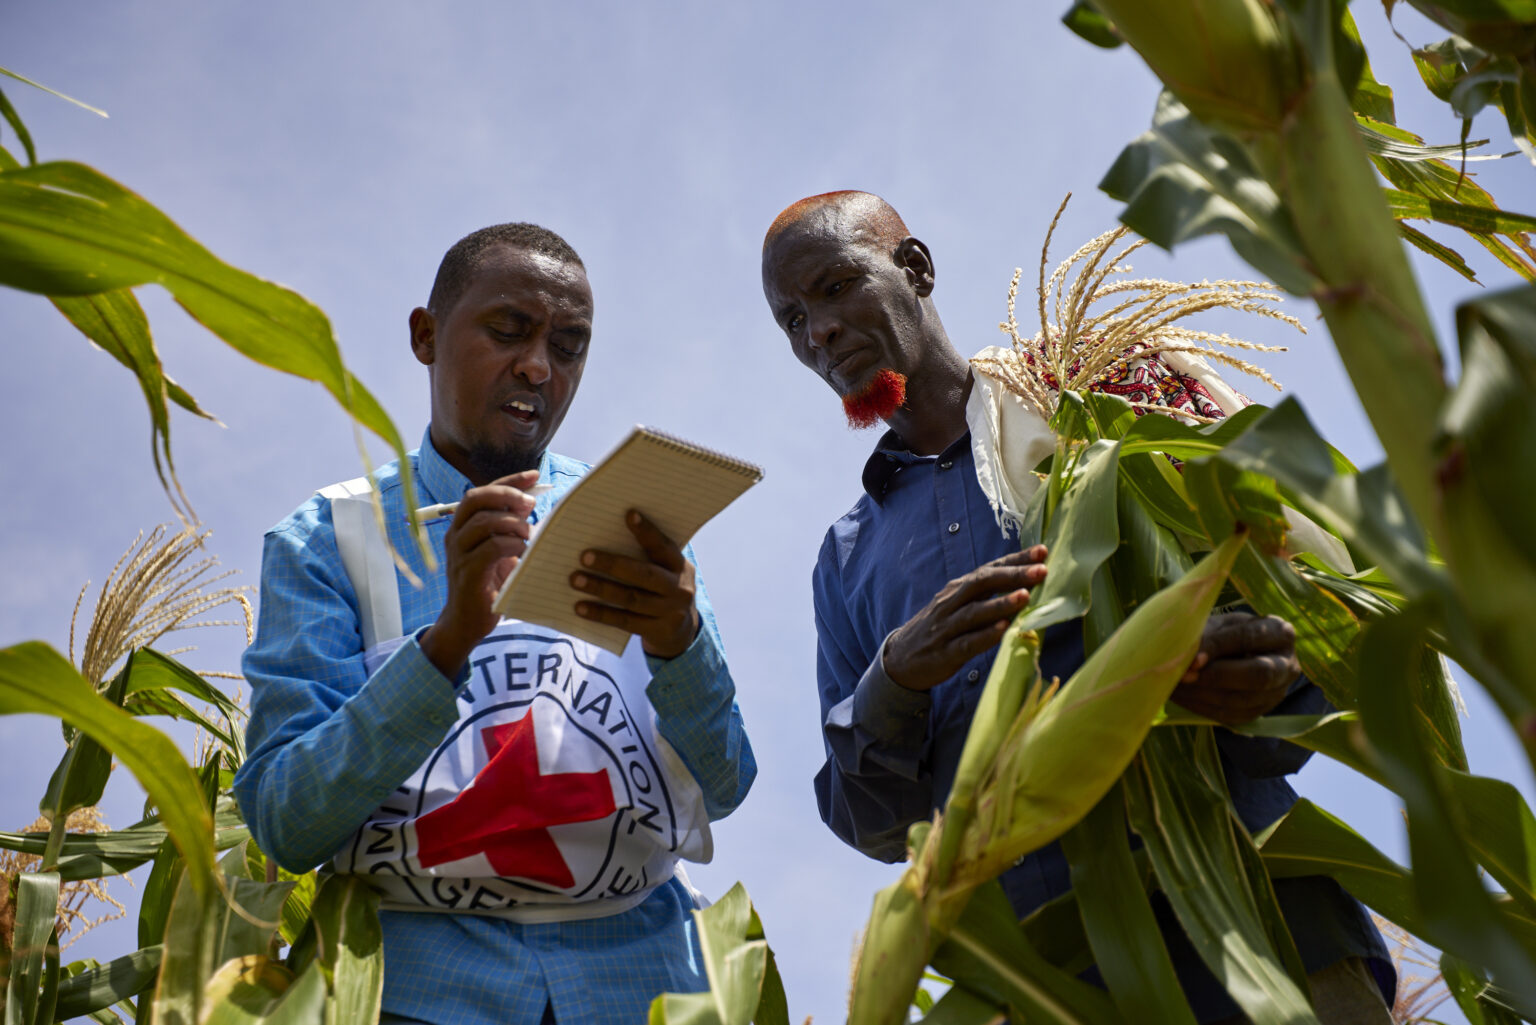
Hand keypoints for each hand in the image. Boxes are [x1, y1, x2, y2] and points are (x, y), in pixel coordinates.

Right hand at [419, 470, 538, 676]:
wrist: (467, 622)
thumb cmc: (489, 584)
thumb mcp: (501, 551)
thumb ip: (510, 528)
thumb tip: (534, 502)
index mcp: (463, 525)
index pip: (483, 491)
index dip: (510, 480)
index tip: (536, 475)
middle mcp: (455, 535)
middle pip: (475, 498)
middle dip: (506, 494)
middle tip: (530, 504)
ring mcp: (458, 554)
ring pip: (482, 522)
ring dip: (512, 523)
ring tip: (529, 534)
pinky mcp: (466, 573)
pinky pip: (489, 549)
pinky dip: (511, 546)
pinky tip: (523, 553)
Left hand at [571, 510, 699, 658]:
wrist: (681, 631)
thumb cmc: (662, 589)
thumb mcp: (664, 571)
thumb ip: (645, 556)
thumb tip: (604, 536)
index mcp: (679, 566)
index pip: (663, 546)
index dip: (647, 532)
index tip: (629, 515)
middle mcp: (679, 588)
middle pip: (644, 575)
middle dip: (613, 565)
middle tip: (584, 556)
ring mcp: (669, 612)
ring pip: (631, 598)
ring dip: (600, 588)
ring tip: (575, 580)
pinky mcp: (656, 631)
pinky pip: (624, 622)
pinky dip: (600, 614)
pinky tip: (580, 607)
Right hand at [882, 545, 1048, 691]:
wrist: (901, 659)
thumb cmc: (940, 629)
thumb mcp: (958, 607)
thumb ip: (986, 598)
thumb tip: (1026, 587)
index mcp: (958, 589)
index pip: (990, 569)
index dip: (1016, 560)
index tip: (1042, 551)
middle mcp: (952, 603)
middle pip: (983, 583)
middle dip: (1013, 575)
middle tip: (1041, 570)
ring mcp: (947, 627)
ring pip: (975, 612)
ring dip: (1001, 603)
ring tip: (1026, 595)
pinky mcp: (945, 652)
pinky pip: (967, 643)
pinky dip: (986, 635)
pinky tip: (1004, 629)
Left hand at [1173, 612, 1299, 725]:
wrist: (1227, 653)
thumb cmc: (1222, 632)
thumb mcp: (1217, 624)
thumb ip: (1208, 636)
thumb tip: (1190, 657)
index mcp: (1281, 633)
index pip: (1250, 638)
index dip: (1219, 647)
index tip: (1192, 656)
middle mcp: (1287, 666)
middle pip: (1258, 675)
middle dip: (1217, 676)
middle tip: (1184, 674)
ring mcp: (1275, 694)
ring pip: (1241, 699)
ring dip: (1202, 694)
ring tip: (1174, 683)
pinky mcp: (1257, 713)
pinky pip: (1229, 715)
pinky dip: (1199, 706)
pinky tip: (1180, 695)